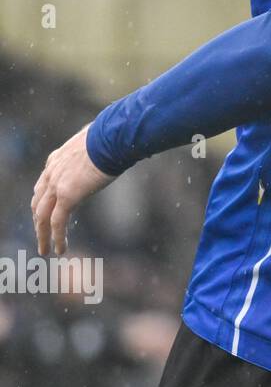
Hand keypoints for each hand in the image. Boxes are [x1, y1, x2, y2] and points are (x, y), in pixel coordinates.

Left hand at [31, 124, 113, 254]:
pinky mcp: (66, 196)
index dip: (43, 199)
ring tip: (45, 249)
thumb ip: (98, 151)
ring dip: (42, 234)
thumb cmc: (113, 136)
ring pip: (42, 215)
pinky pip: (57, 222)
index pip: (44, 183)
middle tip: (40, 233)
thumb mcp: (99, 144)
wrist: (112, 137)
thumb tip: (116, 146)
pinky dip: (57, 237)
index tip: (47, 210)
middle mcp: (51, 171)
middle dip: (38, 219)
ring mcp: (56, 184)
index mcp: (57, 158)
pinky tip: (60, 250)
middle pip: (37, 200)